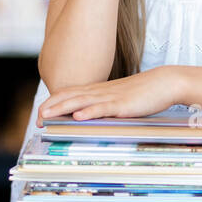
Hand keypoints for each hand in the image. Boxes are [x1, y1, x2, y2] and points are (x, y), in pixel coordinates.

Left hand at [37, 67, 183, 121]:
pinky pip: (103, 108)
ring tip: (47, 116)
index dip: (53, 102)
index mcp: (98, 90)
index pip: (69, 93)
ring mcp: (111, 97)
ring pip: (81, 102)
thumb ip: (104, 105)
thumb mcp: (119, 99)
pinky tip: (79, 117)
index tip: (41, 114)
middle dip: (51, 108)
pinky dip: (89, 112)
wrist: (164, 83)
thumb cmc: (144, 92)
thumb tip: (90, 115)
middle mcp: (100, 92)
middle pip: (69, 96)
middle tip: (38, 119)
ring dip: (62, 109)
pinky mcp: (123, 105)